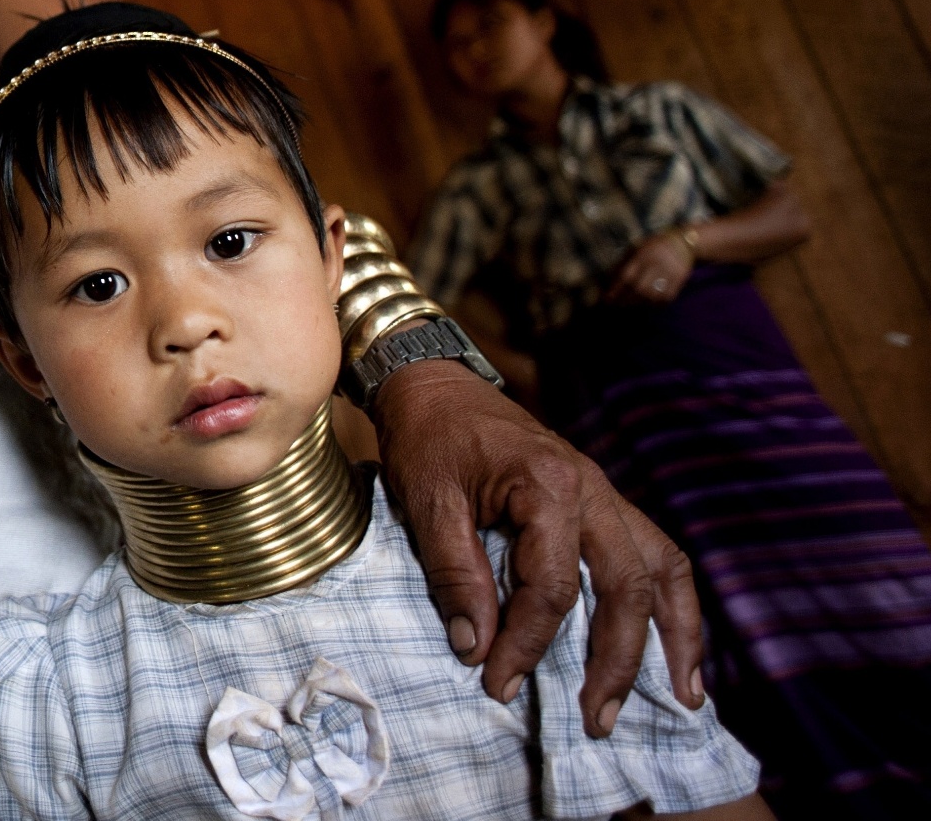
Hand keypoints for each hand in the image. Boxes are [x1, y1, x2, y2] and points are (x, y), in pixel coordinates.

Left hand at [374, 359, 704, 736]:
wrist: (435, 384)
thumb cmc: (428, 439)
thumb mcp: (427, 503)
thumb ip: (455, 574)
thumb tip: (476, 646)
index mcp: (548, 486)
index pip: (552, 588)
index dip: (525, 644)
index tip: (497, 684)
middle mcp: (593, 489)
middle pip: (625, 588)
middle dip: (615, 662)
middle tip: (597, 722)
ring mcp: (607, 492)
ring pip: (662, 569)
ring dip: (673, 636)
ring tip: (680, 698)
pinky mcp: (605, 500)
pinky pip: (656, 552)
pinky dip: (672, 601)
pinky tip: (677, 646)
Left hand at [605, 232, 694, 304]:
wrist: (685, 243)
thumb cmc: (655, 245)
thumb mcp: (637, 247)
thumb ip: (623, 262)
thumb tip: (609, 278)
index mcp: (643, 255)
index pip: (626, 276)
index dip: (616, 289)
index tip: (607, 298)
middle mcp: (656, 264)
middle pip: (639, 288)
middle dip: (625, 299)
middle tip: (617, 304)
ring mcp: (670, 273)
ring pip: (652, 295)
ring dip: (639, 303)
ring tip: (630, 304)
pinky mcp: (680, 280)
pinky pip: (666, 297)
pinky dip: (655, 303)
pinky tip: (647, 303)